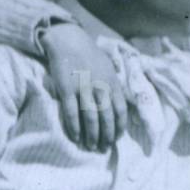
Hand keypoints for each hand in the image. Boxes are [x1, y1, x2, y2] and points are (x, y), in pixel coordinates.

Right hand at [40, 23, 128, 151]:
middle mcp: (100, 86)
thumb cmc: (90, 56)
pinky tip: (76, 138)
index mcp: (112, 82)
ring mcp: (83, 88)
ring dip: (92, 136)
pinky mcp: (66, 89)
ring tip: (91, 147)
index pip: (121, 110)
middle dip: (107, 136)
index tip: (117, 138)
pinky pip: (71, 113)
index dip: (120, 127)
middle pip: (107, 118)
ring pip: (90, 118)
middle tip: (104, 148)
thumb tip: (122, 107)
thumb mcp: (109, 68)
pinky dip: (74, 127)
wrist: (68, 41)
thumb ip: (115, 86)